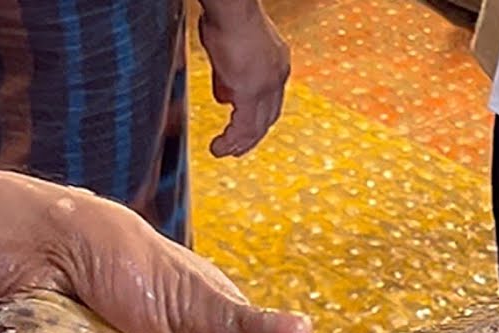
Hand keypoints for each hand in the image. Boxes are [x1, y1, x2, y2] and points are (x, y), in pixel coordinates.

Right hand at [198, 0, 290, 157]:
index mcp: (276, 64)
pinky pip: (244, 126)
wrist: (232, 8)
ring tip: (227, 152)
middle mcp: (277, 76)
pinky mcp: (251, 90)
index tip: (243, 125)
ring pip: (258, 126)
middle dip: (253, 135)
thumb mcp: (229, 49)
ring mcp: (267, 84)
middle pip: (269, 116)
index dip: (257, 114)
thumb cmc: (229, 17)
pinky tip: (221, 148)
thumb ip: (228, 76)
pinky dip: (233, 140)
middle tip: (239, 147)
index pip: (270, 99)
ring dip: (242, 143)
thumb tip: (224, 97)